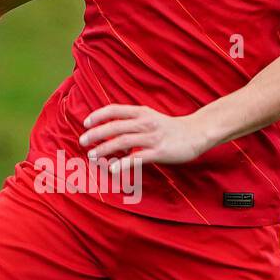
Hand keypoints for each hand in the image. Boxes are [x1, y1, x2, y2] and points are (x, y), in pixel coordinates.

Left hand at [78, 104, 207, 165]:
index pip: (115, 110)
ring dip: (105, 148)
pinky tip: (112, 169)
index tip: (85, 123)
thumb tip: (111, 128)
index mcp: (142, 112)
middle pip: (115, 126)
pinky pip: (137, 158)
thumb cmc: (170, 128)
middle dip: (96, 134)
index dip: (98, 115)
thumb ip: (133, 120)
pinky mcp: (159, 152)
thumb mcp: (151, 117)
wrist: (196, 133)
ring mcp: (152, 137)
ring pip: (123, 141)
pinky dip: (123, 163)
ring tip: (92, 155)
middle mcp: (145, 122)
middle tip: (82, 141)